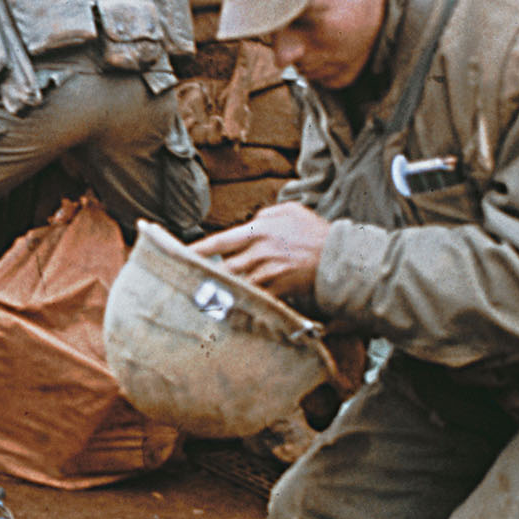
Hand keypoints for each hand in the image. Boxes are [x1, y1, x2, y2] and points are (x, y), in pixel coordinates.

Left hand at [192, 201, 331, 299]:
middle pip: (224, 267)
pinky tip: (233, 307)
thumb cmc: (315, 232)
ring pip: (237, 284)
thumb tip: (253, 219)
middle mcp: (260, 252)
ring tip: (205, 297)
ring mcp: (269, 272)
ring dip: (222, 291)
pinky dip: (244, 302)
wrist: (340, 256)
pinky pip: (255, 298)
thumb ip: (266, 213)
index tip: (179, 255)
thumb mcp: (290, 210)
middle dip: (205, 276)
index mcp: (259, 230)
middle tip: (187, 283)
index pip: (220, 240)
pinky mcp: (279, 289)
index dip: (197, 249)